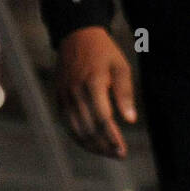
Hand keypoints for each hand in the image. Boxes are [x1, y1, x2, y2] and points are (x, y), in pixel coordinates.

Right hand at [58, 27, 136, 158]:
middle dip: (104, 147)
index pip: (103, 120)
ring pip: (76, 131)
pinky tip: (93, 145)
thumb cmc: (103, 53)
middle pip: (89, 129)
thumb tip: (131, 120)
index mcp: (92, 83)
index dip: (113, 138)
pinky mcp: (58, 99)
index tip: (123, 151)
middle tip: (119, 155)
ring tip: (109, 153)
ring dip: (92, 147)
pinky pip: (67, 125)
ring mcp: (64, 96)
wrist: (76, 36)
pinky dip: (79, 139)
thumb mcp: (121, 67)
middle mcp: (75, 93)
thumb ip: (125, 94)